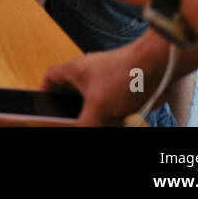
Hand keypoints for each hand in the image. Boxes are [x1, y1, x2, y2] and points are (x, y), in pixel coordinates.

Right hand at [41, 40, 156, 125]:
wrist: (156, 67)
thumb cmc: (122, 75)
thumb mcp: (98, 105)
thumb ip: (84, 123)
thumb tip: (77, 131)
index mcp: (74, 71)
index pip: (50, 77)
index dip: (44, 90)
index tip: (41, 104)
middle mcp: (87, 75)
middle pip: (71, 94)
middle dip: (72, 110)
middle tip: (70, 121)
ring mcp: (104, 83)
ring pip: (92, 104)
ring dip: (95, 116)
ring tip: (100, 122)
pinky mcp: (120, 91)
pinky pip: (110, 108)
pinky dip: (112, 117)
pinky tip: (119, 121)